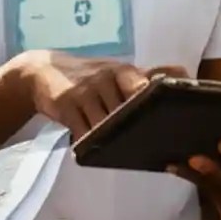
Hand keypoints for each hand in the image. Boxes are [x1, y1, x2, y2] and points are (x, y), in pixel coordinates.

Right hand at [13, 50, 185, 139]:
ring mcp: (87, 90)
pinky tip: (90, 147)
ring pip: (107, 124)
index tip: (175, 114)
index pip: (150, 81)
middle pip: (131, 109)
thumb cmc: (87, 77)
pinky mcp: (68, 104)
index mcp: (125, 71)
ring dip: (112, 138)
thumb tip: (178, 86)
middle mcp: (108, 77)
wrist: (42, 71)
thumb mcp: (114, 73)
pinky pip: (84, 131)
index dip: (164, 95)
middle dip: (138, 126)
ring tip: (117, 148)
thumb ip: (140, 82)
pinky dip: (88, 142)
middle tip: (148, 141)